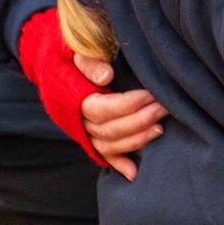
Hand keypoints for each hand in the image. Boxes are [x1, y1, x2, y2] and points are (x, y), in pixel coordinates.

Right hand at [74, 51, 167, 181]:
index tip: (150, 95)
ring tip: (160, 129)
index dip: (127, 105)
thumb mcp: (76, 51)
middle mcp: (80, 122)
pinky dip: (119, 165)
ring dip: (136, 140)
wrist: (58, 67)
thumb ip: (90, 62)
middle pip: (110, 130)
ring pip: (110, 145)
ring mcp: (86, 134)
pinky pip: (105, 156)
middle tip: (164, 108)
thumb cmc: (72, 57)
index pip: (102, 110)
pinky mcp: (93, 139)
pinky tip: (135, 172)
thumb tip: (106, 76)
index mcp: (75, 100)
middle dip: (140, 121)